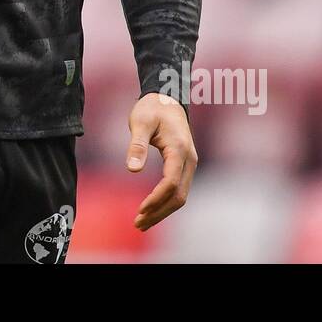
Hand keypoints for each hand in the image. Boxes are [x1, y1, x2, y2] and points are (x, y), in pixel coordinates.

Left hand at [126, 92, 196, 230]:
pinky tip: (150, 209)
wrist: (167, 98)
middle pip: (179, 196)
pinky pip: (178, 189)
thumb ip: (137, 145)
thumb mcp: (140, 122)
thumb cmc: (152, 108)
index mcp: (179, 149)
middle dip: (159, 212)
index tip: (140, 210)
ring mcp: (189, 164)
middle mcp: (189, 159)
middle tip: (137, 224)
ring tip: (141, 222)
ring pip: (180, 195)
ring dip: (162, 211)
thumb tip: (131, 170)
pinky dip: (165, 202)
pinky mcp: (184, 166)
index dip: (156, 199)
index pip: (171, 183)